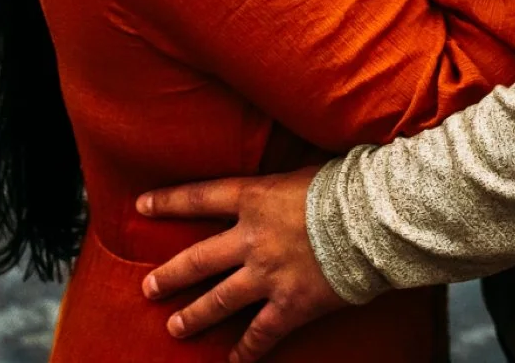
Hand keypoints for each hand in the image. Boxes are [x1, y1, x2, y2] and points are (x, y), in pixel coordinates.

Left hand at [136, 165, 340, 361]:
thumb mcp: (302, 171)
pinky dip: (246, 350)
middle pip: (199, 259)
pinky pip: (261, 333)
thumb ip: (279, 184)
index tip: (142, 205)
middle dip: (171, 275)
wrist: (372, 220)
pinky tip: (234, 361)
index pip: (200, 197)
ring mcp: (268, 275)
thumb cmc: (345, 187)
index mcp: (254, 198)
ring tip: (175, 327)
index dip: (168, 201)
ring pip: (220, 300)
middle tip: (149, 288)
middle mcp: (252, 239)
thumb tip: (279, 180)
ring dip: (194, 315)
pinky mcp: (290, 305)